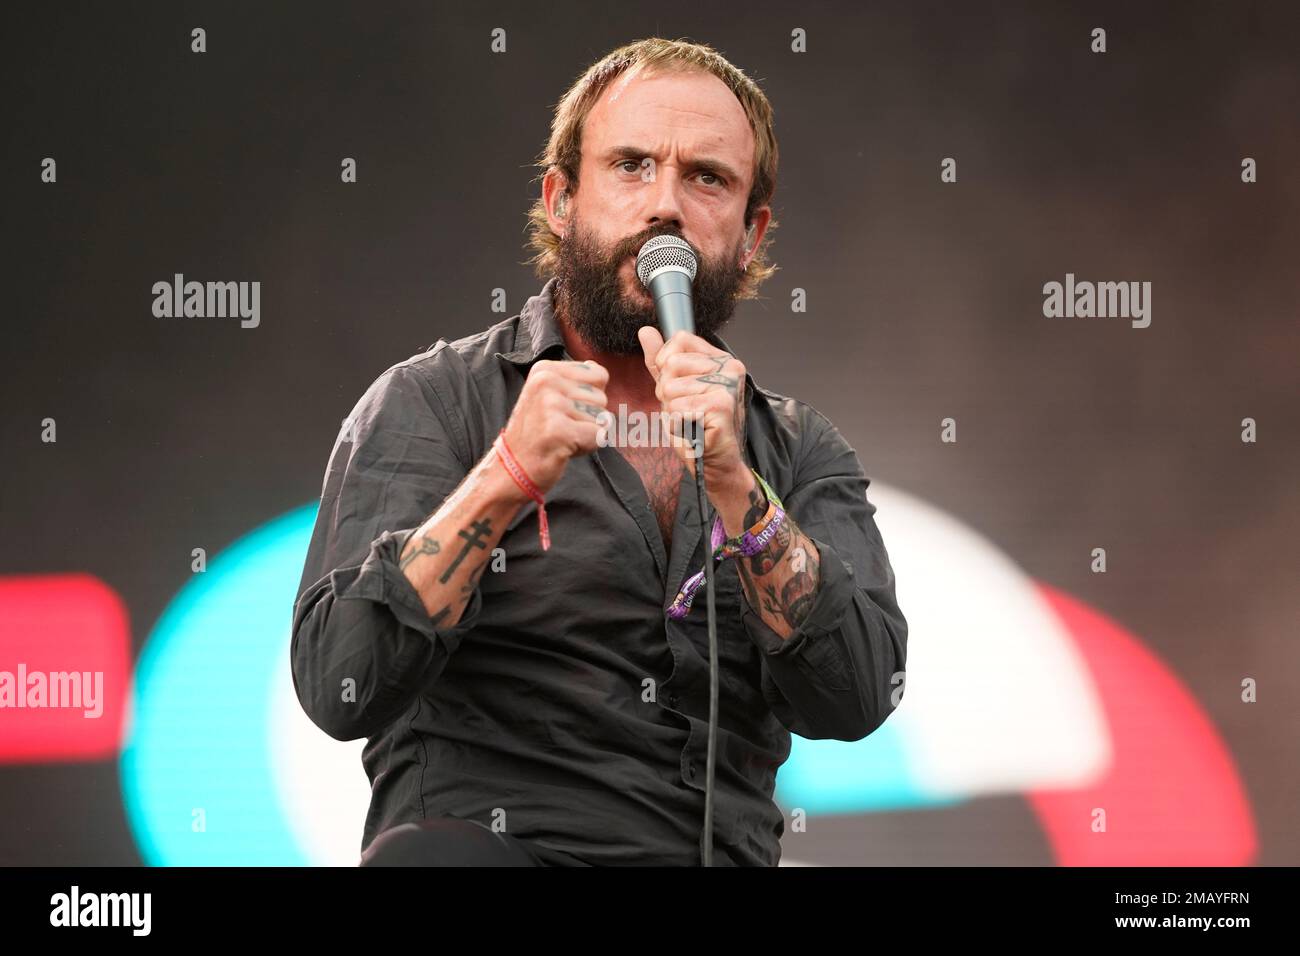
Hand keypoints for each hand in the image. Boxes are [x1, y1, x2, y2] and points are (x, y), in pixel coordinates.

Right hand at [502, 358, 608, 493]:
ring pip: (602, 417)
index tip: (565, 411)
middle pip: (602, 397)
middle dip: (588, 417)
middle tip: (561, 427)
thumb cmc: (537, 433)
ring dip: (587, 432)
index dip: (590, 398)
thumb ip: (574, 381)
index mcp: (545, 369)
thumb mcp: (548, 395)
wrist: (513, 467)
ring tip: (562, 437)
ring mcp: (551, 405)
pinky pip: (598, 435)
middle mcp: (546, 381)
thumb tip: (598, 370)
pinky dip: (587, 446)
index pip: (599, 375)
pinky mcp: (558, 430)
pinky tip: (564, 448)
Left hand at [638, 326, 747, 488]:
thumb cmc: (697, 428)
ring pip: (671, 389)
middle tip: (687, 410)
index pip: (680, 339)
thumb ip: (660, 361)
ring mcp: (727, 386)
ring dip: (673, 412)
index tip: (681, 387)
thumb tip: (645, 331)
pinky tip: (693, 431)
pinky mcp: (722, 406)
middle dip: (668, 393)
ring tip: (691, 421)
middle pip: (672, 365)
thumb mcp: (674, 389)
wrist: (715, 463)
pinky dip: (678, 426)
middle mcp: (729, 367)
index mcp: (720, 359)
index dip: (667, 365)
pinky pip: (678, 409)